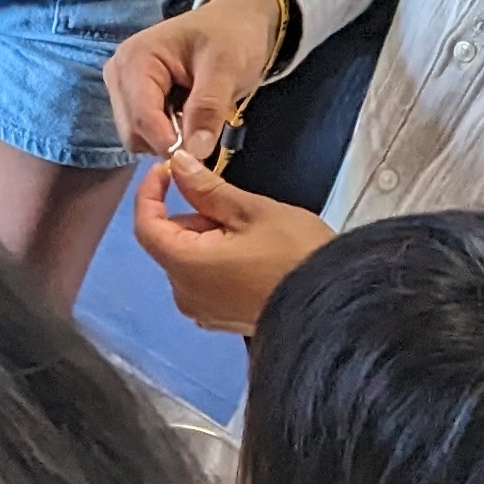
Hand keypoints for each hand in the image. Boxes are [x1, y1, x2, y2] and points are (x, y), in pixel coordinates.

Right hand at [103, 0, 284, 159]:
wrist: (236, 21)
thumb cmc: (233, 36)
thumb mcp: (228, 67)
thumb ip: (209, 107)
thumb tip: (195, 152)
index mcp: (136, 58)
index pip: (141, 117)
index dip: (168, 142)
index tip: (199, 155)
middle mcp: (118, 73)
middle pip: (133, 132)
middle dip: (168, 139)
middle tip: (204, 129)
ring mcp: (121, 87)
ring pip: (136, 136)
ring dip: (168, 137)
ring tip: (196, 115)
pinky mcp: (130, 98)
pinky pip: (142, 132)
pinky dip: (166, 132)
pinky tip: (185, 114)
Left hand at [130, 151, 333, 334]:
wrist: (337, 303)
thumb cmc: (298, 255)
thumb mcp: (253, 212)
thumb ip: (208, 188)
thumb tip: (178, 165)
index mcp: (186, 266)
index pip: (146, 226)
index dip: (150, 193)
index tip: (167, 170)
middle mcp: (184, 293)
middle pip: (169, 242)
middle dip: (194, 215)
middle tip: (233, 205)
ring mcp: (201, 310)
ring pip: (188, 259)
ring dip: (208, 237)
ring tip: (252, 231)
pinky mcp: (219, 318)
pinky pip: (204, 279)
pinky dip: (217, 260)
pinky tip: (252, 253)